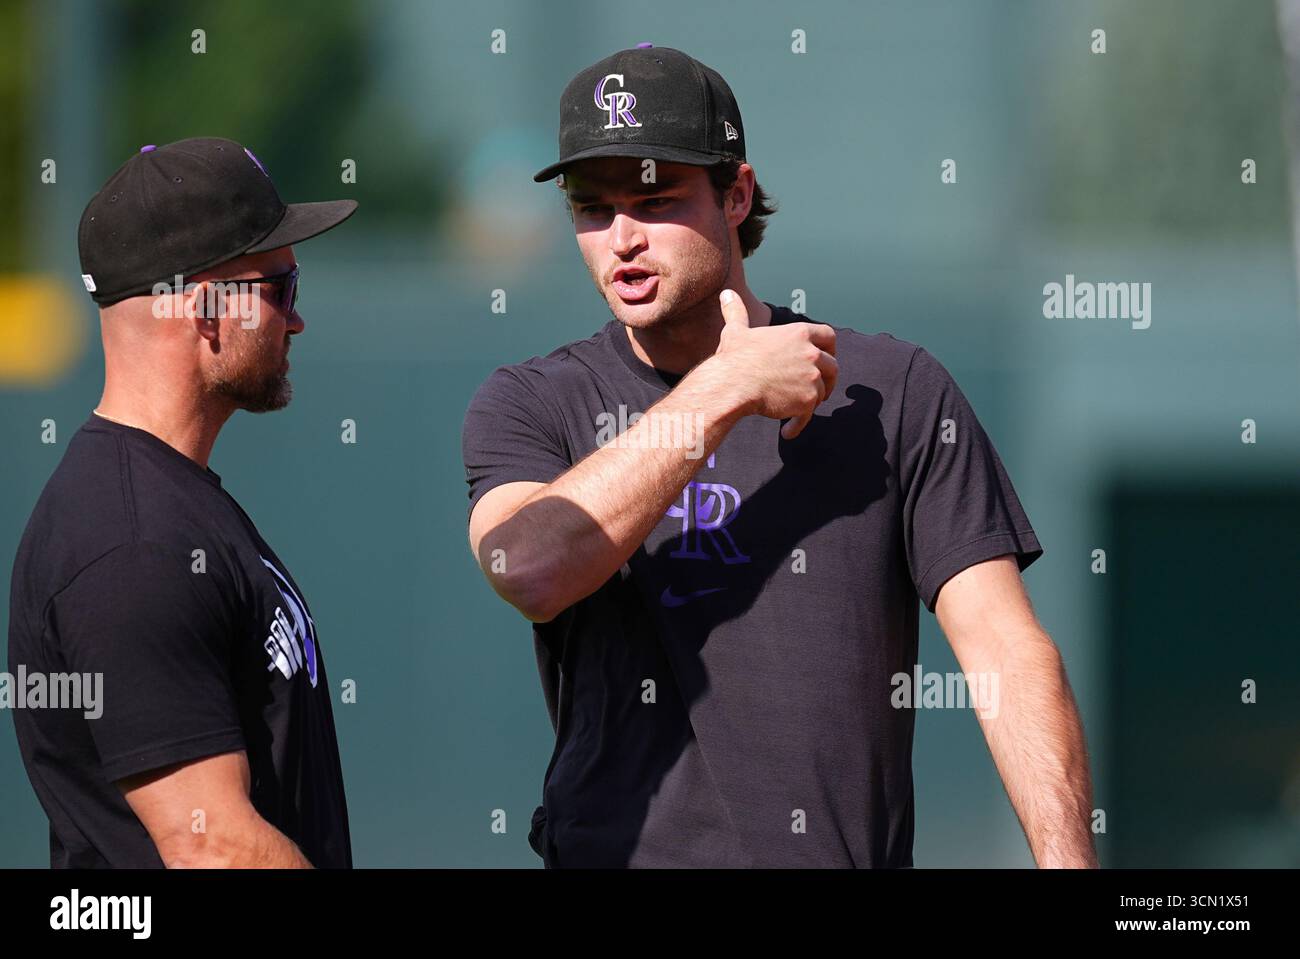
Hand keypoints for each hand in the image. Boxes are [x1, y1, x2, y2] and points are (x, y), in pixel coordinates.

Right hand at [712, 289, 836, 438]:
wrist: (732, 385)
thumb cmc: (734, 358)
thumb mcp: (736, 331)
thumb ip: (736, 312)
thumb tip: (726, 293)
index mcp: (799, 333)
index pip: (828, 336)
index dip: (829, 348)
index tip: (825, 358)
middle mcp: (811, 353)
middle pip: (832, 366)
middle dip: (827, 379)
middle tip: (816, 389)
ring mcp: (812, 378)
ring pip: (823, 392)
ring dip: (812, 401)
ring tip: (795, 409)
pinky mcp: (807, 401)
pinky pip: (808, 415)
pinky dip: (799, 424)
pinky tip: (788, 431)